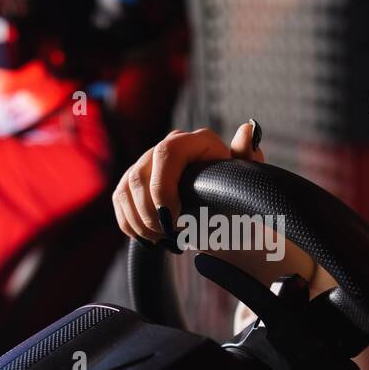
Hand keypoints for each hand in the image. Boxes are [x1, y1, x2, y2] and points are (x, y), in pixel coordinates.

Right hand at [112, 121, 262, 243]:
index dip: (163, 188)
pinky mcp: (134, 182)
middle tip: (171, 236)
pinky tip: (151, 238)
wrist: (227, 220)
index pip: (167, 153)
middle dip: (150, 213)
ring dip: (142, 222)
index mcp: (198, 142)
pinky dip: (132, 225)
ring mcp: (148, 162)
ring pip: (126, 190)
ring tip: (164, 239)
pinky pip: (120, 201)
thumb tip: (248, 130)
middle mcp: (169, 145)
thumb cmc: (238, 202)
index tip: (174, 220)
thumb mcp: (246, 186)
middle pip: (139, 175)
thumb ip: (248, 159)